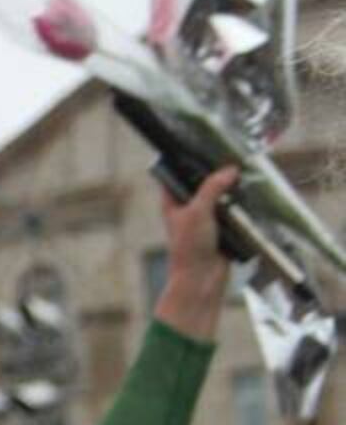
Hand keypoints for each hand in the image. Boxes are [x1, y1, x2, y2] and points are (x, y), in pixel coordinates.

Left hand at [154, 165, 237, 341]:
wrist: (202, 279)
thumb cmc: (189, 247)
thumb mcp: (199, 212)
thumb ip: (212, 188)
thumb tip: (229, 170)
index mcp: (173, 200)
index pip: (176, 172)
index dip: (186, 159)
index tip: (202, 145)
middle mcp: (188, 206)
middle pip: (202, 182)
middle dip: (216, 174)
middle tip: (232, 159)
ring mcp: (206, 216)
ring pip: (221, 195)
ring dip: (231, 189)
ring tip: (244, 174)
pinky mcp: (223, 227)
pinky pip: (233, 210)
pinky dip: (241, 205)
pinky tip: (250, 195)